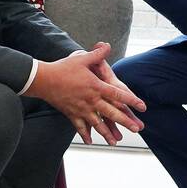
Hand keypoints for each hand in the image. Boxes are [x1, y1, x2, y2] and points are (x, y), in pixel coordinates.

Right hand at [28, 44, 145, 145]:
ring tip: (115, 142)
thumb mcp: (82, 59)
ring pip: (97, 124)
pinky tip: (90, 142)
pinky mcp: (71, 114)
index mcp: (96, 86)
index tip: (142, 106)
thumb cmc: (63, 68)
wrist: (44, 80)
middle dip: (125, 121)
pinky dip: (85, 134)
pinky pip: (80, 127)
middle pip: (111, 113)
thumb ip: (97, 54)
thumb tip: (107, 45)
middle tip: (137, 129)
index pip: (118, 94)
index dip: (131, 100)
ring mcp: (81, 109)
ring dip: (107, 133)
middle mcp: (91, 100)